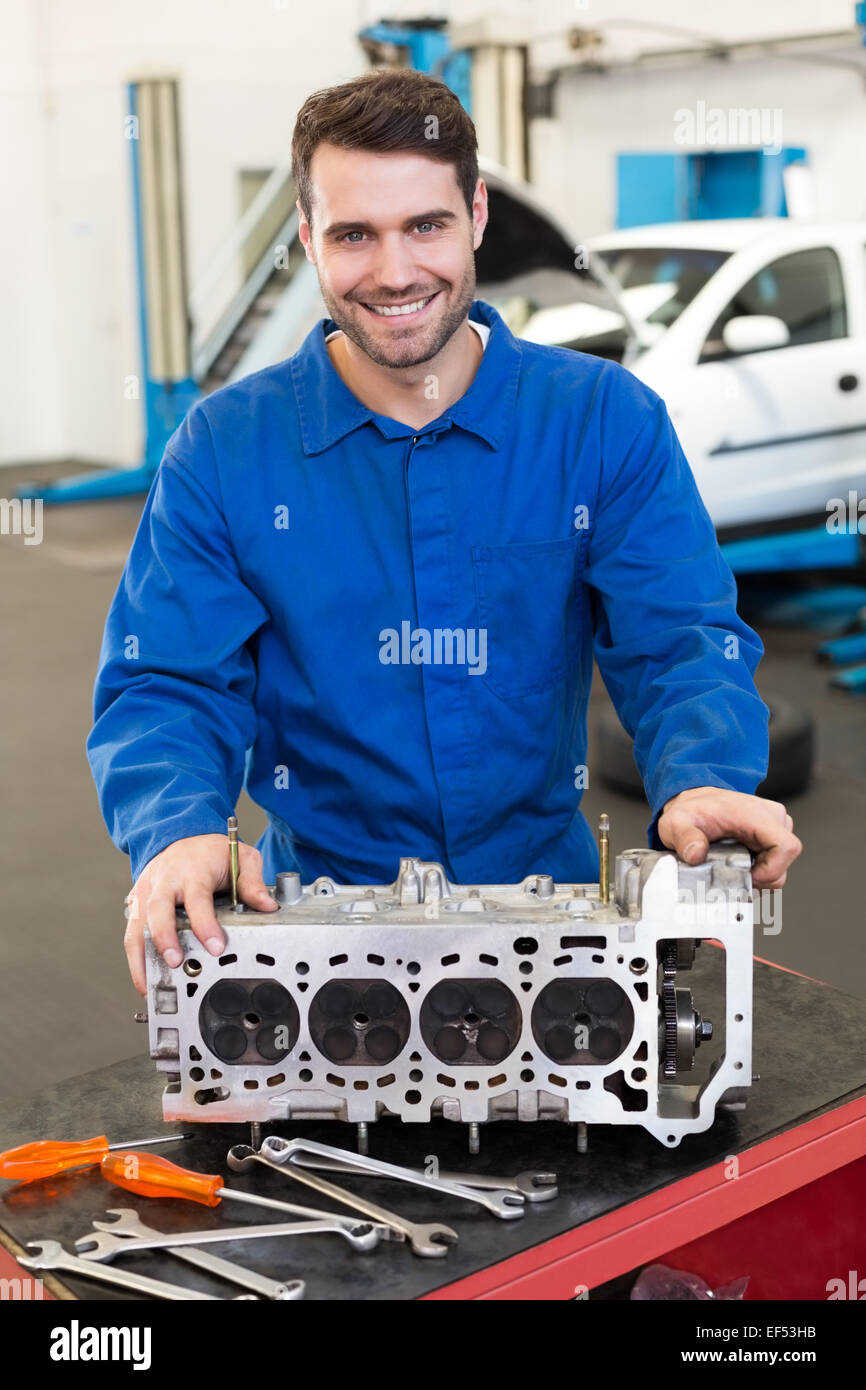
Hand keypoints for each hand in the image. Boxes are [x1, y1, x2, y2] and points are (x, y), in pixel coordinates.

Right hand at [124, 834, 277, 994]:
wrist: (180, 838)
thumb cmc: (210, 852)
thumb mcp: (240, 857)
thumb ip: (252, 882)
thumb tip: (267, 906)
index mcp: (192, 870)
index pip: (198, 898)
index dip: (205, 924)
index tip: (216, 947)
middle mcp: (165, 881)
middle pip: (158, 910)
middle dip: (164, 938)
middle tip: (175, 962)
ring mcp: (147, 892)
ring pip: (137, 925)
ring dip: (141, 957)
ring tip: (150, 985)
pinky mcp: (136, 903)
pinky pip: (131, 932)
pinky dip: (135, 957)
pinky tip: (144, 978)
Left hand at [657, 786, 801, 888]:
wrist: (697, 802)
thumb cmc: (693, 810)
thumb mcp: (677, 822)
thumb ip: (684, 837)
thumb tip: (696, 854)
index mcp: (756, 814)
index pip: (787, 847)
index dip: (771, 870)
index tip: (747, 875)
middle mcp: (773, 820)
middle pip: (782, 865)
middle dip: (757, 878)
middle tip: (730, 873)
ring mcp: (775, 830)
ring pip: (778, 870)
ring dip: (755, 876)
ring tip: (731, 868)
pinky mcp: (771, 840)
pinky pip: (772, 867)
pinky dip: (756, 873)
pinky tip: (737, 867)